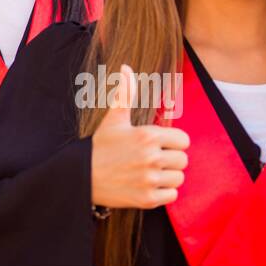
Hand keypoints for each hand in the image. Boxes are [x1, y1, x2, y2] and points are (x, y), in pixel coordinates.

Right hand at [90, 64, 189, 209]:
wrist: (81, 176)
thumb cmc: (100, 146)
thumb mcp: (113, 119)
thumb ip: (125, 93)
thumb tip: (126, 67)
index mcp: (147, 135)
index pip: (183, 140)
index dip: (173, 142)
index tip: (160, 145)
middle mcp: (150, 157)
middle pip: (183, 160)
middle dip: (171, 160)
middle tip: (153, 160)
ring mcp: (149, 179)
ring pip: (178, 178)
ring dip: (168, 177)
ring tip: (150, 173)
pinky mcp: (147, 199)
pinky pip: (172, 195)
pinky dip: (163, 192)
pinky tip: (148, 185)